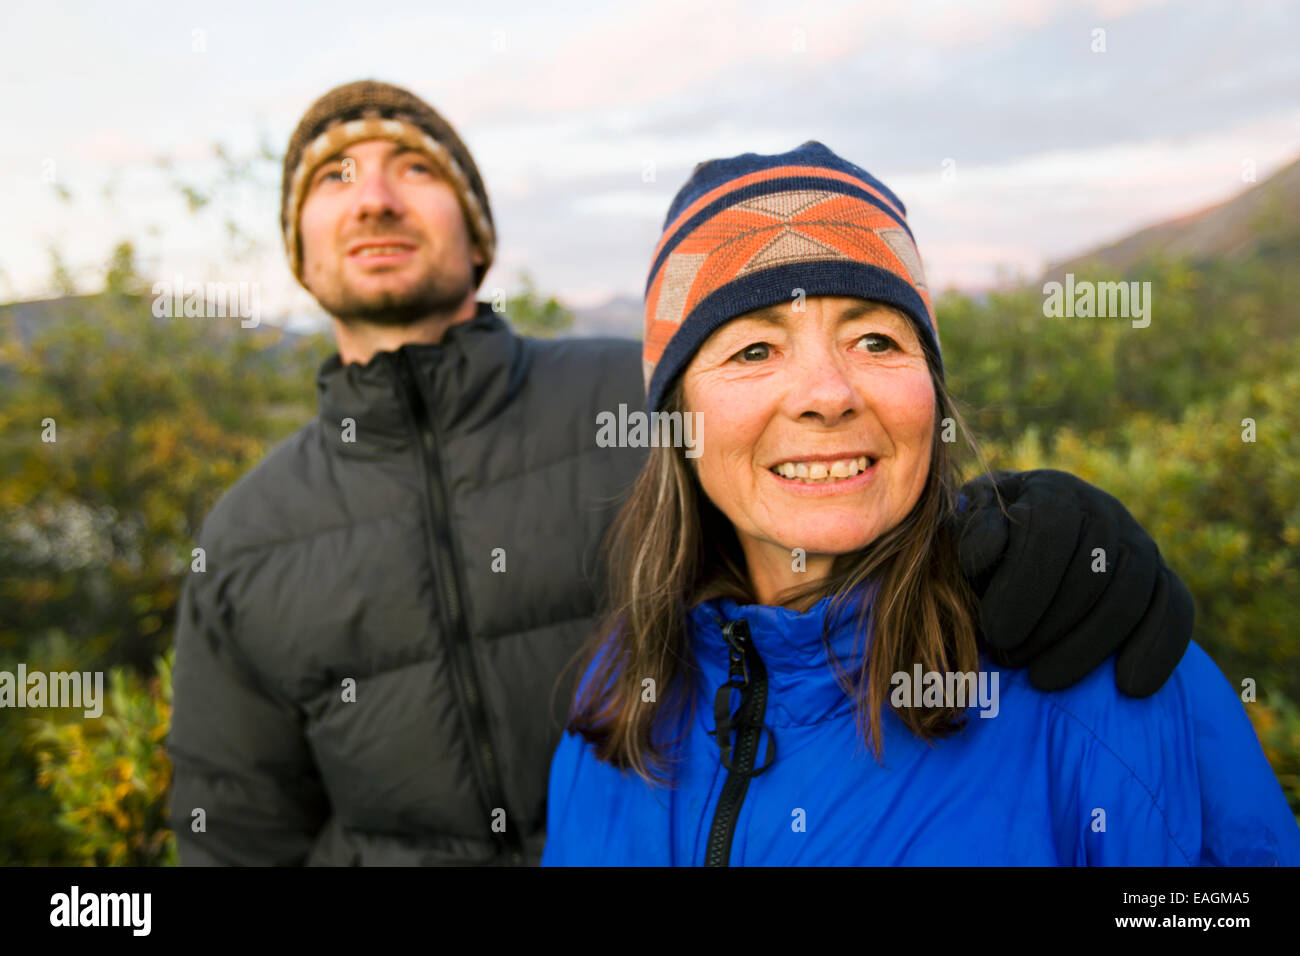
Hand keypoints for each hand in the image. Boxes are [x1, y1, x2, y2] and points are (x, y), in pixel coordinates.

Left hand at [956, 469, 1193, 696]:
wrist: (1021, 546)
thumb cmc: (987, 543)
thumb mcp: (967, 530)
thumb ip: (974, 535)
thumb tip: (991, 546)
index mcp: (1053, 491)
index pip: (1049, 532)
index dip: (1023, 586)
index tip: (996, 633)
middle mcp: (1105, 509)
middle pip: (1092, 571)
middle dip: (1049, 625)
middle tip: (1010, 660)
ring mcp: (1141, 543)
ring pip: (1131, 596)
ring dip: (1089, 645)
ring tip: (1044, 680)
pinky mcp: (1164, 578)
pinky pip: (1175, 609)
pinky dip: (1158, 648)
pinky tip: (1129, 687)